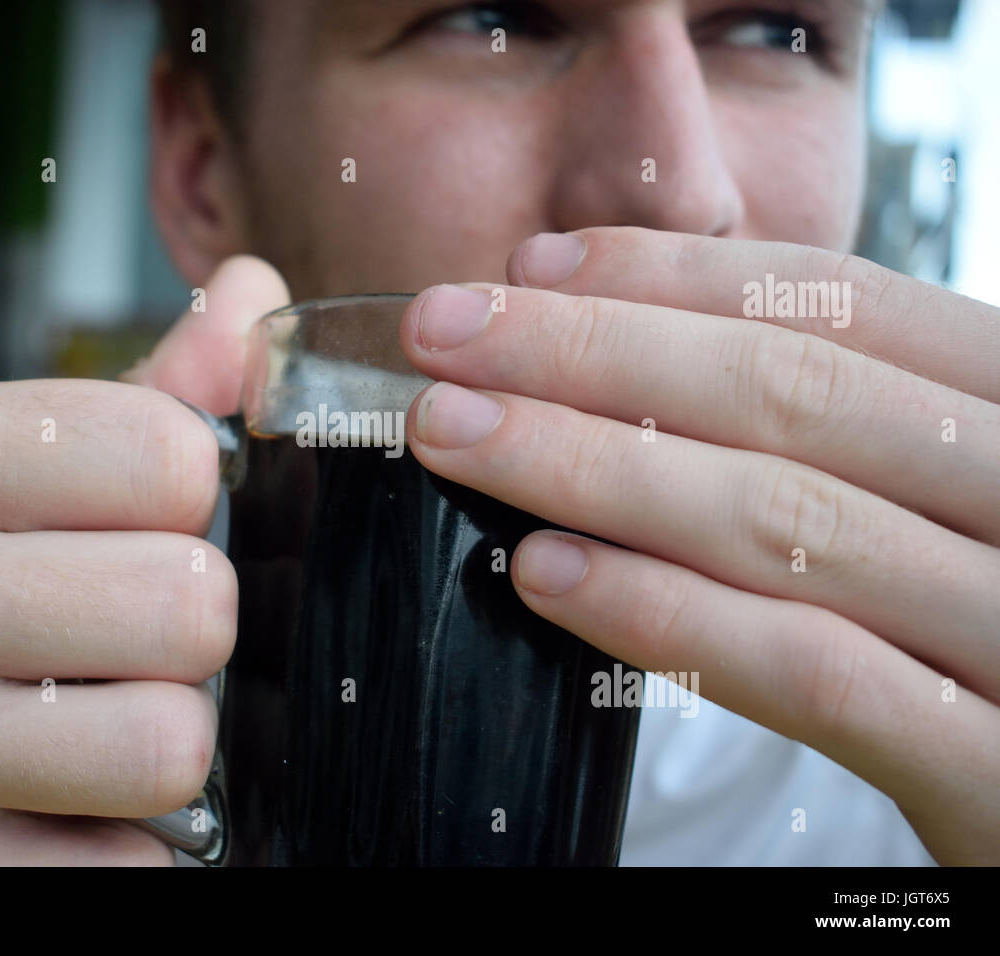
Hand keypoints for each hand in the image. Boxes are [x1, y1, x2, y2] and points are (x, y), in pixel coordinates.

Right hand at [0, 255, 285, 864]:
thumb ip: (127, 396)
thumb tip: (258, 300)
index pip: (175, 456)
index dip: (186, 498)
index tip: (134, 523)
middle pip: (195, 605)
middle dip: (184, 630)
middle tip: (115, 638)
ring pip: (173, 747)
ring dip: (156, 744)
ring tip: (83, 725)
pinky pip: (125, 866)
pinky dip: (115, 842)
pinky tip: (48, 806)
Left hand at [400, 226, 999, 864]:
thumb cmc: (986, 634)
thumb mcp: (942, 501)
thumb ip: (834, 437)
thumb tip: (621, 346)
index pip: (839, 307)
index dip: (668, 279)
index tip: (528, 266)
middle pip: (792, 392)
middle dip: (590, 348)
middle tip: (440, 334)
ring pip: (785, 518)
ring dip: (592, 466)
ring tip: (455, 433)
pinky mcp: (992, 769)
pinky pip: (814, 674)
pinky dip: (669, 615)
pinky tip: (544, 574)